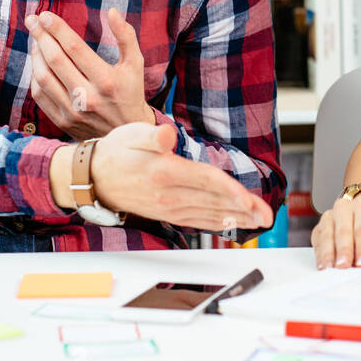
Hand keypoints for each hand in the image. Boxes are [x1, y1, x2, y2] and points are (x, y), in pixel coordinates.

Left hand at [25, 7, 152, 139]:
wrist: (127, 133)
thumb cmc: (130, 93)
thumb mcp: (135, 64)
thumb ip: (126, 36)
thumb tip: (111, 12)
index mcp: (106, 80)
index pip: (74, 47)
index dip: (57, 28)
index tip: (45, 15)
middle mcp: (87, 97)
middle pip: (55, 59)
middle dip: (41, 36)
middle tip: (33, 20)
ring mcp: (73, 111)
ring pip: (43, 77)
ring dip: (36, 54)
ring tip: (36, 40)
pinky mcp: (62, 121)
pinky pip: (40, 95)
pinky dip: (35, 75)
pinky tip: (38, 63)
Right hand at [89, 121, 275, 233]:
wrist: (93, 178)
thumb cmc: (116, 152)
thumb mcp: (131, 135)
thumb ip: (152, 137)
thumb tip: (167, 136)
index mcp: (164, 172)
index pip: (205, 181)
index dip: (230, 191)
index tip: (250, 199)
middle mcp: (169, 194)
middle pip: (213, 202)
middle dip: (244, 210)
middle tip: (268, 217)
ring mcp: (169, 207)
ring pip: (209, 214)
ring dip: (236, 219)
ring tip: (259, 222)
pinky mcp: (168, 213)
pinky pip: (198, 221)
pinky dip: (218, 224)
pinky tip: (233, 224)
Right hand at [311, 192, 360, 268]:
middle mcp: (344, 208)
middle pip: (343, 230)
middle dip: (343, 249)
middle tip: (344, 265)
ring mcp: (329, 216)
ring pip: (327, 234)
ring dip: (328, 252)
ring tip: (330, 268)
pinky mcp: (319, 227)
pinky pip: (317, 240)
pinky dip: (320, 253)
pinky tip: (323, 264)